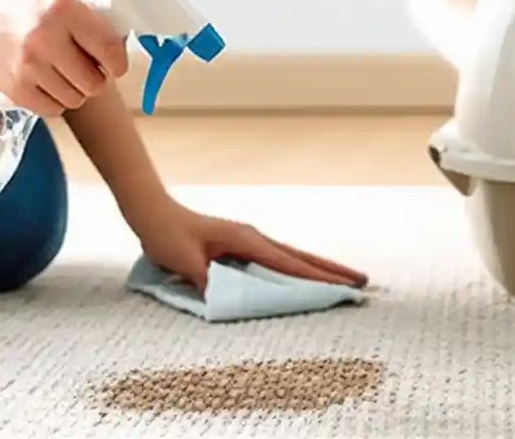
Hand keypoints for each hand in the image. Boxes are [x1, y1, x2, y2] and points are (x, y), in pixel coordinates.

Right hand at [0, 0, 128, 115]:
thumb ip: (88, 24)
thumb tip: (116, 51)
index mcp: (64, 9)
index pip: (111, 51)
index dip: (118, 62)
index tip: (114, 63)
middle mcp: (47, 38)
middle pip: (95, 82)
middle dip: (94, 77)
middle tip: (83, 66)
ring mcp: (28, 65)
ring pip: (75, 99)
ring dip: (72, 89)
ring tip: (58, 70)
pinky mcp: (12, 87)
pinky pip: (51, 109)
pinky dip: (52, 100)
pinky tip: (43, 81)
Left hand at [132, 197, 367, 293]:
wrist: (153, 213)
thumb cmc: (167, 235)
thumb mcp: (184, 262)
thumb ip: (208, 281)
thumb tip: (227, 301)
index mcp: (246, 240)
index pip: (288, 264)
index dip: (316, 278)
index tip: (342, 287)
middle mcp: (254, 238)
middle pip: (301, 257)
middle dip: (331, 270)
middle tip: (361, 282)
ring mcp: (250, 241)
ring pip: (293, 257)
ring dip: (318, 269)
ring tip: (344, 280)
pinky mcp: (243, 246)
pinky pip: (278, 261)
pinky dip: (298, 269)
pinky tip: (305, 277)